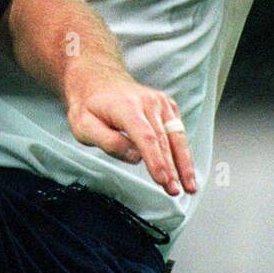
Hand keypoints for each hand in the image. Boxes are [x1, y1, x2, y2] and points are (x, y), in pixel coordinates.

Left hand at [64, 70, 196, 196]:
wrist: (97, 81)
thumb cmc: (89, 107)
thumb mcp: (83, 126)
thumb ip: (108, 142)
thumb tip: (135, 156)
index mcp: (126, 107)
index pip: (145, 137)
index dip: (156, 160)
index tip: (162, 180)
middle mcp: (148, 102)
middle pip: (164, 140)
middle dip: (172, 169)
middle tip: (176, 191)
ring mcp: (160, 103)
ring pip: (176, 136)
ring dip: (184, 163)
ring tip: (189, 186)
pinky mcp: (167, 107)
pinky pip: (177, 131)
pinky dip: (182, 151)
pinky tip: (185, 171)